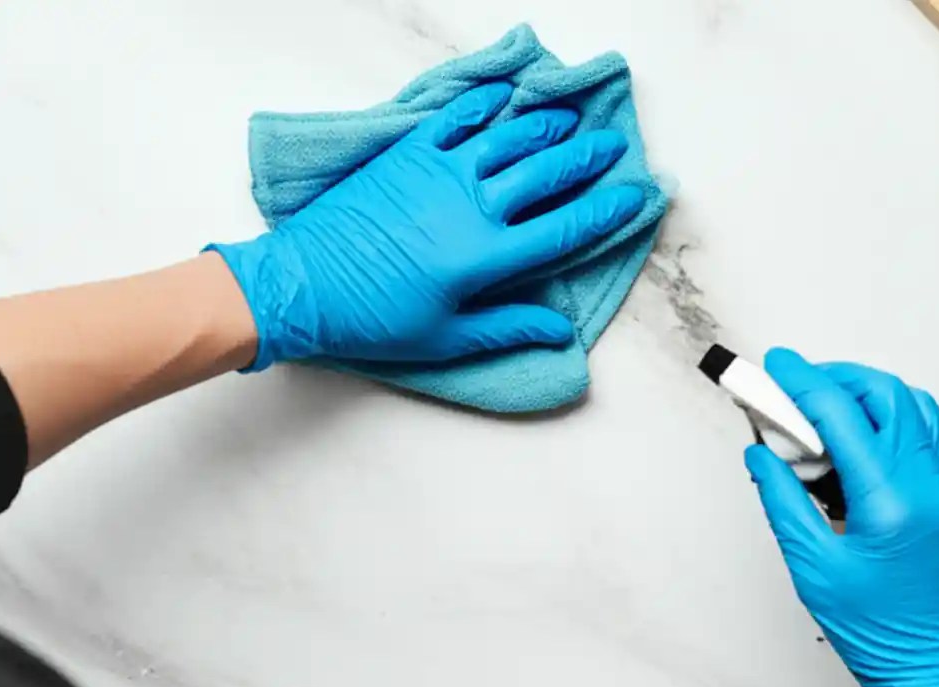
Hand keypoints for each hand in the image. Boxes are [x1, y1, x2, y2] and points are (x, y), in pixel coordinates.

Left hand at [208, 82, 644, 369]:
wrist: (300, 286)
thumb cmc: (373, 320)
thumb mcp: (445, 338)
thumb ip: (508, 327)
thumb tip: (562, 333)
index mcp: (486, 256)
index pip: (564, 228)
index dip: (607, 212)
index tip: (638, 196)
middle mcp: (472, 207)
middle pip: (544, 173)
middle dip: (585, 158)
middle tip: (612, 146)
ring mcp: (439, 173)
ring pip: (506, 138)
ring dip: (542, 126)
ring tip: (569, 118)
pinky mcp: (407, 155)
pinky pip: (453, 119)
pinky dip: (481, 104)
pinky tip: (502, 96)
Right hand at [744, 349, 938, 686]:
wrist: (936, 669)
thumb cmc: (881, 632)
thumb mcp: (813, 566)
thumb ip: (783, 500)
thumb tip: (762, 455)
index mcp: (891, 499)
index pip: (840, 412)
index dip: (801, 381)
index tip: (777, 366)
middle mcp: (932, 483)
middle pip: (884, 394)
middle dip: (836, 379)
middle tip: (797, 390)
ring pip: (916, 405)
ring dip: (871, 394)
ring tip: (831, 412)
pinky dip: (906, 416)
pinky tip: (877, 432)